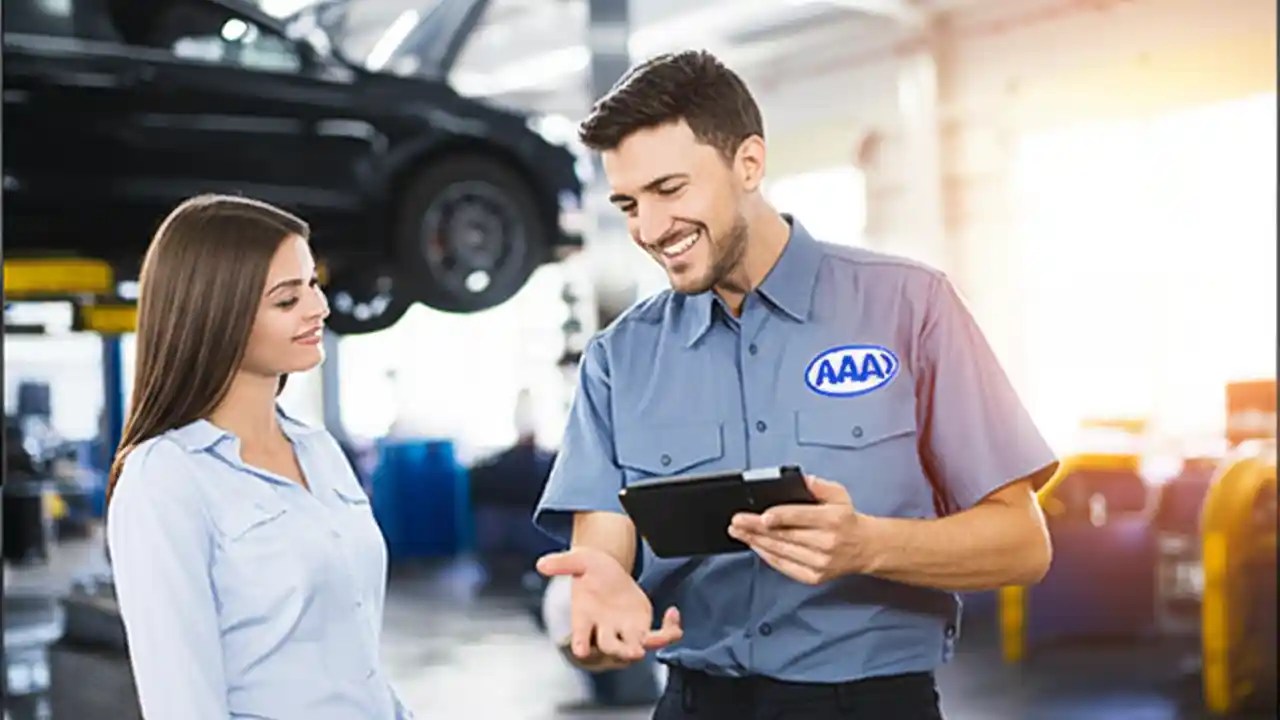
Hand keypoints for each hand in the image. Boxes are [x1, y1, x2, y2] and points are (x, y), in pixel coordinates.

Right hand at [536, 547, 681, 670]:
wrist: (607, 570)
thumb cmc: (590, 568)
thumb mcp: (579, 559)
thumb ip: (562, 563)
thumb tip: (542, 564)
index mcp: (584, 617)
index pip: (579, 635)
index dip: (580, 643)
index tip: (581, 650)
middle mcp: (603, 630)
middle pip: (611, 647)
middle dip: (621, 651)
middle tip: (633, 652)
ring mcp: (624, 631)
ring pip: (635, 647)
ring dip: (648, 646)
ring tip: (663, 637)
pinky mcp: (642, 627)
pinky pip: (658, 636)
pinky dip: (669, 630)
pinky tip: (674, 614)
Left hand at [728, 475, 874, 584]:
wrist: (865, 548)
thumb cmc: (846, 520)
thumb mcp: (839, 494)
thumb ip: (818, 485)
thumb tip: (801, 480)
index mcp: (833, 519)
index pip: (800, 517)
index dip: (779, 517)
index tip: (761, 516)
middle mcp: (827, 543)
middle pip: (785, 535)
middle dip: (756, 528)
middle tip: (737, 522)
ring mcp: (820, 562)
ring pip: (781, 551)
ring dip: (756, 542)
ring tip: (739, 532)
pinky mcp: (814, 577)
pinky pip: (785, 567)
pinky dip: (767, 556)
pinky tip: (755, 546)